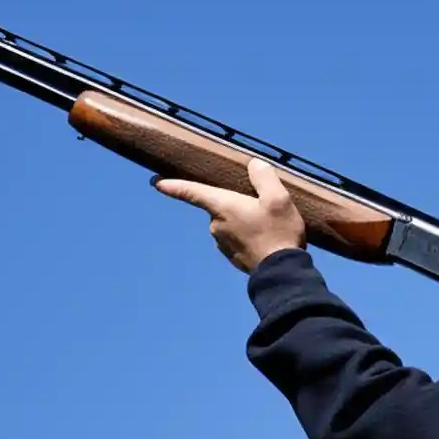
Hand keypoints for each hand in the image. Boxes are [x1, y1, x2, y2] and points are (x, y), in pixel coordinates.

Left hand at [151, 158, 305, 272]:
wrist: (282, 273)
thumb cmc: (278, 233)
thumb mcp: (278, 198)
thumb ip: (264, 177)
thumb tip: (255, 165)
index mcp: (222, 207)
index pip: (191, 192)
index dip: (173, 186)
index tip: (156, 183)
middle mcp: (216, 226)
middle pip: (220, 205)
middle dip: (236, 203)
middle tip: (263, 207)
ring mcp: (222, 244)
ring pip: (230, 222)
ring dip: (244, 220)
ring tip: (269, 226)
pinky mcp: (232, 256)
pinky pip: (236, 238)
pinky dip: (248, 235)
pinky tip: (267, 238)